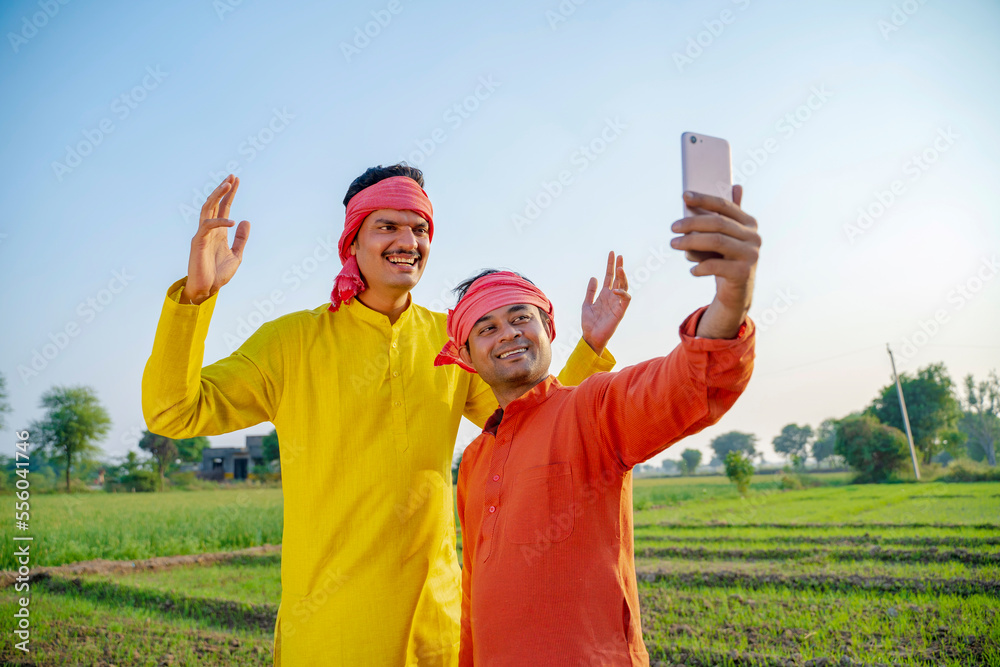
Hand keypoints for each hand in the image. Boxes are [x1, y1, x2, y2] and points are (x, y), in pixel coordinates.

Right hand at [181, 175, 250, 304]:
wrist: (207, 289)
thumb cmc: (218, 274)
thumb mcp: (236, 255)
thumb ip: (241, 239)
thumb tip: (246, 221)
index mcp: (219, 232)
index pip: (223, 208)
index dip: (229, 194)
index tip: (236, 180)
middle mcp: (209, 230)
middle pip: (214, 203)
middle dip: (223, 189)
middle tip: (232, 176)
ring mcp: (202, 234)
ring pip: (207, 208)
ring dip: (217, 195)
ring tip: (228, 185)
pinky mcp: (198, 242)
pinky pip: (208, 226)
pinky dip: (220, 221)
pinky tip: (233, 221)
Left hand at [581, 251, 630, 355]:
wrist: (590, 337)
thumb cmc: (589, 323)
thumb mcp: (586, 304)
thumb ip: (590, 291)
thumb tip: (594, 277)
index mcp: (604, 295)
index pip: (609, 277)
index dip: (610, 265)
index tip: (612, 253)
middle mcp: (612, 297)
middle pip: (618, 279)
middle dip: (619, 267)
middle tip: (619, 256)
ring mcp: (617, 304)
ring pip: (624, 287)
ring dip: (623, 277)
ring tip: (619, 268)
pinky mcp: (620, 312)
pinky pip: (625, 300)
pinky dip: (622, 293)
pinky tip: (616, 289)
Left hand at [671, 185, 759, 337]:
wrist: (737, 292)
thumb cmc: (727, 259)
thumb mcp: (727, 237)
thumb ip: (728, 216)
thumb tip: (736, 186)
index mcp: (749, 223)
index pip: (724, 206)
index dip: (704, 199)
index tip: (684, 196)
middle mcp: (754, 237)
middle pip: (718, 223)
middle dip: (692, 223)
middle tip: (672, 227)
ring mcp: (751, 255)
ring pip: (716, 242)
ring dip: (690, 242)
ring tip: (673, 244)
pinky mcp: (743, 273)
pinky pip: (715, 266)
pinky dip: (700, 267)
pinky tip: (692, 269)